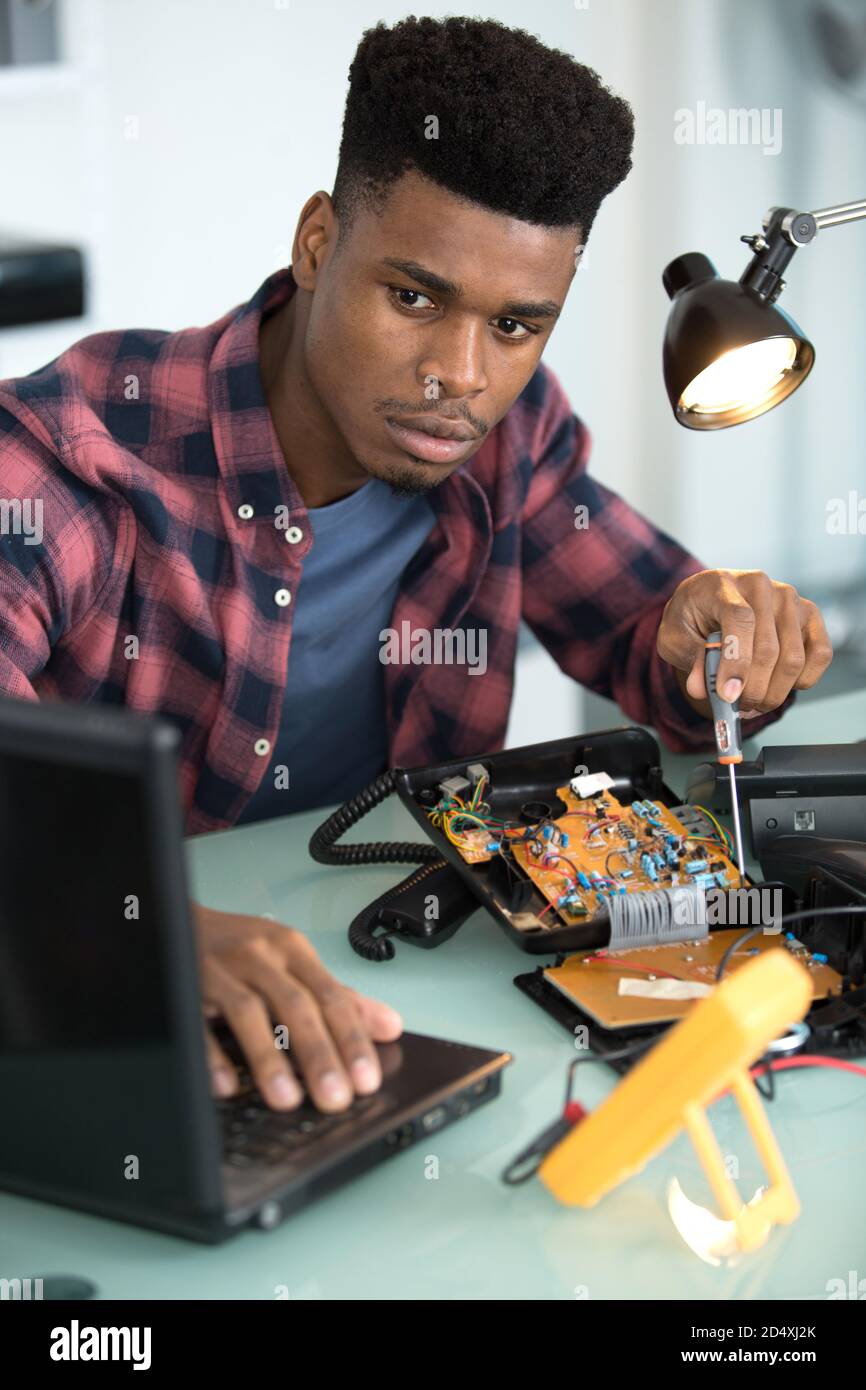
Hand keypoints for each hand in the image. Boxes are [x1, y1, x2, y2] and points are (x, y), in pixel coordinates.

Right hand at [191, 903, 402, 1112]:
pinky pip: (197, 1023)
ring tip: (288, 1101)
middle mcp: (260, 956)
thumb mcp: (294, 963)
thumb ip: (340, 996)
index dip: (351, 1038)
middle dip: (318, 1055)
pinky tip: (227, 1085)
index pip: (332, 996)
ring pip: (249, 1012)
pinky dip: (212, 1055)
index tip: (367, 1079)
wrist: (180, 922)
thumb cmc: (244, 948)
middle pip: (295, 1005)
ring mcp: (221, 970)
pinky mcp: (185, 984)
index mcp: (292, 951)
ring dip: (269, 1058)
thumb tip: (390, 1026)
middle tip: (336, 1098)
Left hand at [657, 569, 832, 716]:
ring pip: (793, 657)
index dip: (736, 662)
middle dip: (753, 689)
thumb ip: (689, 659)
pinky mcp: (809, 615)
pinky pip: (819, 654)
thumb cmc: (692, 618)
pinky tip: (778, 687)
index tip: (728, 695)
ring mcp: (790, 599)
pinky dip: (801, 680)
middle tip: (738, 709)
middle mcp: (762, 586)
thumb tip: (701, 688)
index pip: (740, 620)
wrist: (709, 600)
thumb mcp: (674, 637)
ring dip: (774, 692)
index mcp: (723, 584)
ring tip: (753, 704)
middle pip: (768, 648)